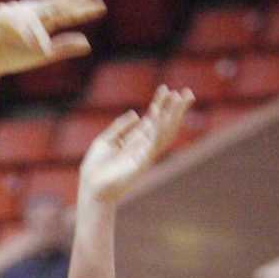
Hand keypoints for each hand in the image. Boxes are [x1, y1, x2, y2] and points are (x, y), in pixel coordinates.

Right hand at [0, 0, 104, 81]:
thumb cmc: (12, 57)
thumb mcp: (43, 54)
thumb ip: (64, 47)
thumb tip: (88, 43)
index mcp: (41, 20)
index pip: (64, 12)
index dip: (81, 9)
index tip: (99, 6)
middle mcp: (32, 11)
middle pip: (57, 6)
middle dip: (75, 4)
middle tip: (95, 1)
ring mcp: (17, 10)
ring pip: (38, 16)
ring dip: (48, 26)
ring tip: (52, 40)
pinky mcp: (2, 15)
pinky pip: (19, 24)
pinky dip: (26, 34)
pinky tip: (32, 45)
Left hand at [78, 86, 192, 206]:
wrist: (91, 189)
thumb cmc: (95, 168)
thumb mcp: (105, 141)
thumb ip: (120, 127)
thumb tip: (136, 114)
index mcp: (135, 141)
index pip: (152, 120)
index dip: (160, 104)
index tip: (167, 88)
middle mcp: (143, 147)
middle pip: (164, 124)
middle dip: (175, 108)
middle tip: (187, 92)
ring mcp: (145, 155)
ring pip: (164, 132)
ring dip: (173, 115)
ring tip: (180, 98)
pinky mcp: (141, 164)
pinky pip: (153, 144)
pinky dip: (157, 129)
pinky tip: (160, 114)